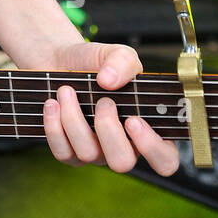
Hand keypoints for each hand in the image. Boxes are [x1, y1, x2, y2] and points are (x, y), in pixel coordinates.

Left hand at [35, 41, 180, 175]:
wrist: (59, 61)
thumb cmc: (96, 63)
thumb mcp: (117, 54)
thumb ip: (123, 61)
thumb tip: (110, 80)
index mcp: (146, 129)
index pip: (165, 160)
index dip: (152, 148)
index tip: (132, 119)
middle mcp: (123, 147)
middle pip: (123, 163)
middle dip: (107, 129)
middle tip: (102, 101)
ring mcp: (95, 153)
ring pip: (88, 154)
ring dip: (74, 118)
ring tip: (66, 90)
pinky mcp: (68, 152)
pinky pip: (63, 152)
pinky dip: (54, 126)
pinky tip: (53, 103)